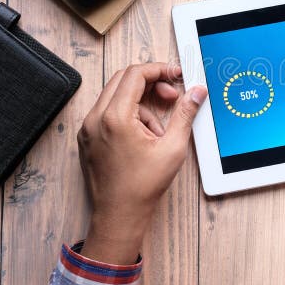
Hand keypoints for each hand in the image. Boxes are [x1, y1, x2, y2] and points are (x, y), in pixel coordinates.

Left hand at [77, 63, 206, 263]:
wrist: (118, 215)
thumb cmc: (141, 187)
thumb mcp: (172, 147)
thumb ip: (185, 114)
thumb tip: (196, 92)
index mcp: (115, 118)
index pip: (135, 74)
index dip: (159, 70)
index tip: (176, 75)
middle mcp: (96, 119)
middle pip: (123, 80)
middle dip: (151, 83)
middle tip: (172, 96)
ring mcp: (88, 128)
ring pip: (117, 96)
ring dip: (141, 103)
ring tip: (158, 130)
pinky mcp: (87, 137)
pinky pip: (109, 112)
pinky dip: (129, 115)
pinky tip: (144, 136)